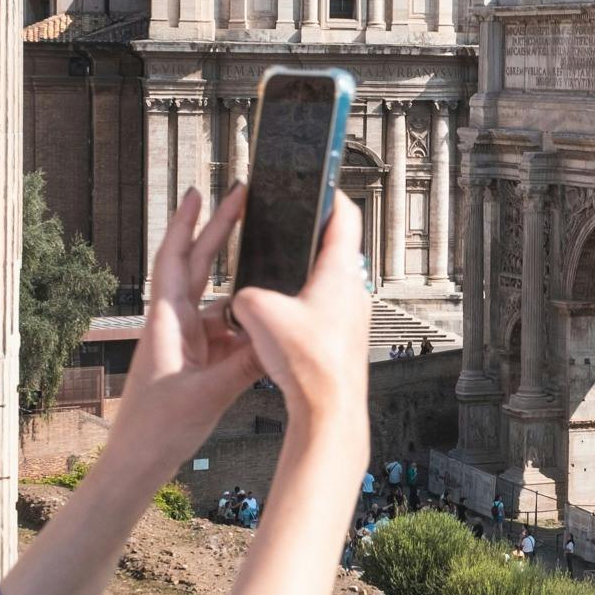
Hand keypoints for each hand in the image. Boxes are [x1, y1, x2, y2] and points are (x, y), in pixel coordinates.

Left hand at [107, 188, 259, 476]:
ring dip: (243, 289)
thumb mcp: (207, 394)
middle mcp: (174, 326)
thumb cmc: (155, 429)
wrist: (137, 462)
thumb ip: (245, 365)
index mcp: (166, 323)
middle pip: (197, 267)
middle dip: (219, 232)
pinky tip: (271, 332)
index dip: (186, 223)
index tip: (198, 193)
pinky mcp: (197, 363)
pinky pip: (228, 335)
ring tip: (274, 269)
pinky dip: (248, 329)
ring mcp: (186, 344)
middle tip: (241, 198)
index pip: (174, 259)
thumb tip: (277, 336)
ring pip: (219, 304)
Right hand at [228, 189, 371, 440]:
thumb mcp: (258, 313)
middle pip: (338, 248)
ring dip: (310, 274)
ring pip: (332, 281)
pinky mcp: (346, 339)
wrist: (331, 411)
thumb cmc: (309, 364)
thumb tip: (240, 300)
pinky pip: (328, 309)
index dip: (328, 195)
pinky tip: (287, 319)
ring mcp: (353, 316)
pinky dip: (308, 304)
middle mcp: (354, 290)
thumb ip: (244, 295)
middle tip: (294, 227)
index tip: (317, 183)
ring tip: (285, 274)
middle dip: (313, 237)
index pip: (344, 215)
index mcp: (339, 271)